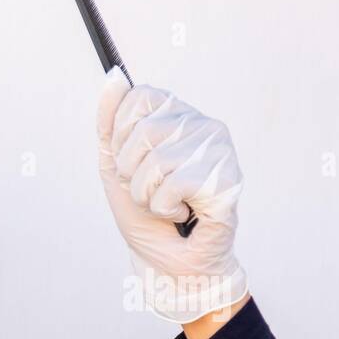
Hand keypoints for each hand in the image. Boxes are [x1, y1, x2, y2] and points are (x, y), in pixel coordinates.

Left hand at [97, 66, 248, 324]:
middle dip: (131, 174)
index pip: (136, 99)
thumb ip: (110, 121)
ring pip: (157, 161)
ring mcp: (219, 149)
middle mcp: (202, 124)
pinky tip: (184, 213)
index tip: (131, 164)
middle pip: (143, 132)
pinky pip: (175, 184)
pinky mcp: (228, 177)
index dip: (121, 138)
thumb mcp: (114, 167)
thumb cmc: (145, 217)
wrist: (167, 262)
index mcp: (176, 116)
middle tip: (149, 191)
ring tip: (166, 205)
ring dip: (147, 196)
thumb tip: (114, 75)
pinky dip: (165, 208)